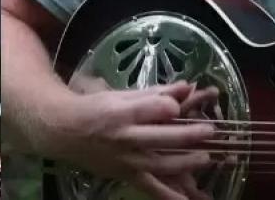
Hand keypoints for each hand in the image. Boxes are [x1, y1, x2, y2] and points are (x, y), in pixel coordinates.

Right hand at [38, 82, 219, 199]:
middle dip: (188, 135)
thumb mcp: (121, 95)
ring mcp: (125, 160)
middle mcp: (124, 137)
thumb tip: (187, 86)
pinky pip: (151, 188)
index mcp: (122, 111)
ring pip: (160, 164)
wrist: (64, 131)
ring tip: (206, 157)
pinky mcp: (126, 175)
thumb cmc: (95, 108)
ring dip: (186, 162)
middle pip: (161, 137)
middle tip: (211, 131)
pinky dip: (170, 196)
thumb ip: (156, 93)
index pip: (153, 108)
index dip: (170, 106)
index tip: (180, 104)